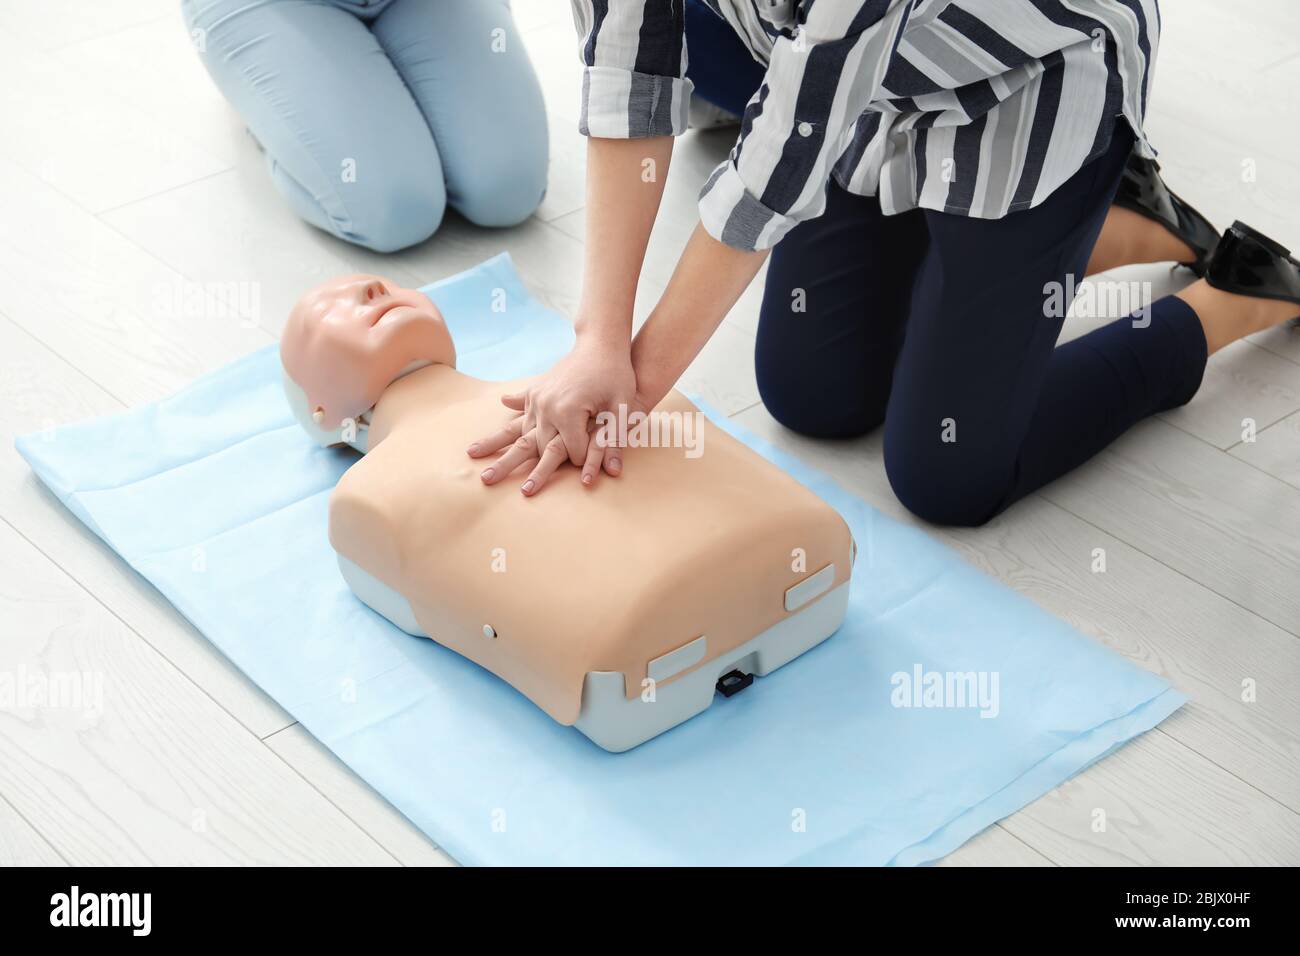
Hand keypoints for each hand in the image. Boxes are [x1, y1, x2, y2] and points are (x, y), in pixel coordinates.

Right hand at [466, 337, 638, 493]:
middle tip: (502, 487)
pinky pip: (520, 415)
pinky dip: (507, 428)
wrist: (600, 344)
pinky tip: (487, 441)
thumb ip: (615, 441)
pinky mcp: (535, 392)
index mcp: (569, 411)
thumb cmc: (616, 376)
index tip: (591, 462)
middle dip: (524, 469)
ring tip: (480, 466)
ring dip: (501, 450)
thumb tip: (614, 472)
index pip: (572, 451)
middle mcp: (547, 406)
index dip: (584, 460)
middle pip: (539, 447)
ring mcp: (538, 398)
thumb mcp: (622, 408)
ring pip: (522, 433)